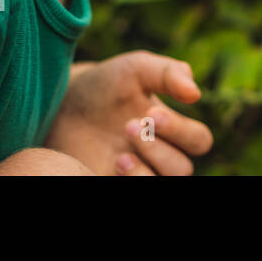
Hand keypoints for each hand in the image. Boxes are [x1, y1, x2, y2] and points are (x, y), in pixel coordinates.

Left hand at [43, 51, 212, 174]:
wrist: (62, 105)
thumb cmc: (106, 85)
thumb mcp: (136, 68)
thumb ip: (168, 73)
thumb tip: (196, 93)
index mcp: (171, 129)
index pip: (198, 140)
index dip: (181, 130)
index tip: (152, 112)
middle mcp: (159, 156)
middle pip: (183, 169)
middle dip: (159, 149)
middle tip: (129, 126)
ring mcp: (139, 173)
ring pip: (164, 185)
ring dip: (146, 171)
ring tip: (122, 154)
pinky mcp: (114, 181)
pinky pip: (138, 192)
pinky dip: (134, 180)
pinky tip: (116, 164)